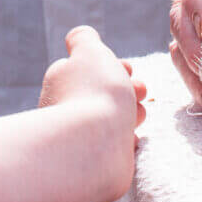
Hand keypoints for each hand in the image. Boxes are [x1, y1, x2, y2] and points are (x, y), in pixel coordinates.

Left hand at [39, 26, 146, 201]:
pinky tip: (128, 140)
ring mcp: (78, 136)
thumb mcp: (90, 50)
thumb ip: (84, 39)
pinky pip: (114, 146)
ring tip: (137, 115)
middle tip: (140, 91)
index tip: (128, 68)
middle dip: (127, 89)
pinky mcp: (92, 162)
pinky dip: (124, 141)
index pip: (91, 69)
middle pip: (104, 93)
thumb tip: (77, 39)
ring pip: (112, 118)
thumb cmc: (96, 93)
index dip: (114, 66)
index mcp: (61, 81)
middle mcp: (64, 108)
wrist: (97, 146)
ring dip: (131, 112)